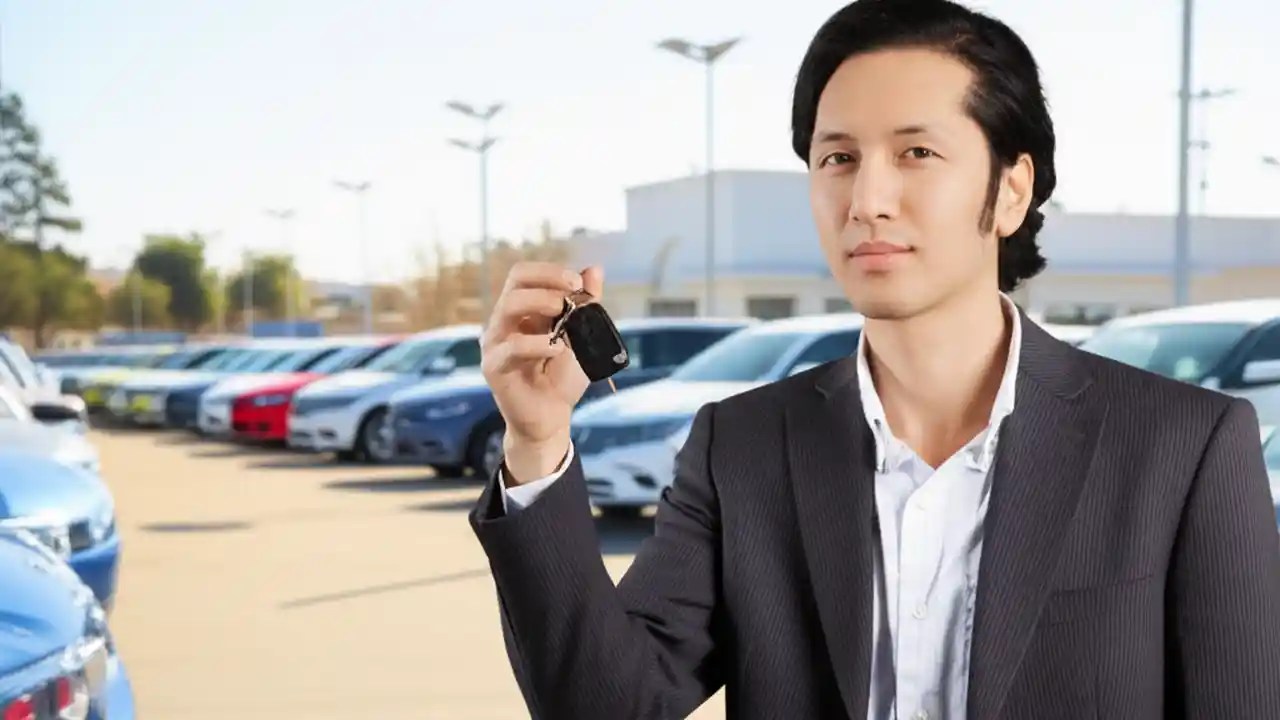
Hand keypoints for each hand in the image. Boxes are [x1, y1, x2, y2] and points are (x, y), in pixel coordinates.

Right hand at [480, 262, 604, 482]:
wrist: (551, 417)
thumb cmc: (562, 378)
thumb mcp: (582, 336)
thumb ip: (586, 304)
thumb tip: (594, 268)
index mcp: (521, 311)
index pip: (523, 275)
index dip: (549, 272)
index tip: (577, 282)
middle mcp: (503, 322)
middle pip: (515, 284)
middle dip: (549, 283)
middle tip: (574, 296)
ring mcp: (495, 343)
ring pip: (508, 307)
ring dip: (541, 303)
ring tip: (564, 316)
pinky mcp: (493, 367)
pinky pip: (511, 347)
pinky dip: (538, 344)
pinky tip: (558, 350)